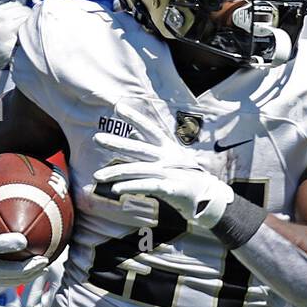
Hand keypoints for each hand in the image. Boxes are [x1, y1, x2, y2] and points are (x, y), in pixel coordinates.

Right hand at [0, 1, 31, 111]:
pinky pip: (23, 37)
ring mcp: (5, 31)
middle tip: (26, 25)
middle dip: (26, 17)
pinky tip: (21, 42)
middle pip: (23, 12)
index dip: (21, 10)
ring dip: (27, 27)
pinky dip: (24, 38)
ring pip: (25, 23)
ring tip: (24, 33)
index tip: (23, 15)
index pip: (16, 4)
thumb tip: (15, 7)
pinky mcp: (10, 45)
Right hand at [0, 177, 48, 284]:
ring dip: (25, 277)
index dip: (5, 245)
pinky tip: (32, 270)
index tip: (24, 240)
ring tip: (44, 267)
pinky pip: (0, 281)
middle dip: (25, 269)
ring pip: (4, 281)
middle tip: (44, 260)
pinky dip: (16, 277)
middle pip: (2, 273)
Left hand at [92, 101, 233, 228]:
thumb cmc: (187, 178)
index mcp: (168, 148)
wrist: (209, 199)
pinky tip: (116, 190)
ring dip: (116, 173)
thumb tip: (132, 136)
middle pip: (139, 149)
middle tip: (97, 138)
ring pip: (138, 170)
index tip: (119, 107)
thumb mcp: (171, 159)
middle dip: (117, 143)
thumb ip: (152, 148)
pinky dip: (131, 187)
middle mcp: (168, 158)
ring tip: (98, 176)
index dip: (135, 117)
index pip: (150, 129)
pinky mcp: (170, 189)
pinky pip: (147, 187)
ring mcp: (169, 173)